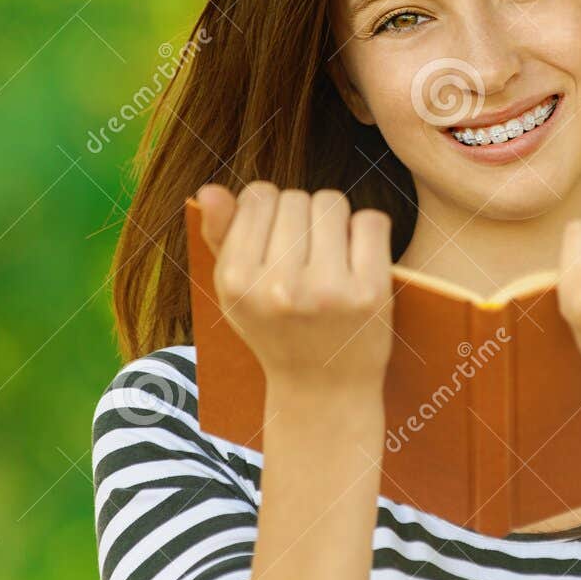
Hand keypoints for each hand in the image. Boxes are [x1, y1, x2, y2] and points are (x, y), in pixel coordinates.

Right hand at [197, 182, 394, 388]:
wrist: (324, 391)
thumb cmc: (277, 331)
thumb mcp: (237, 292)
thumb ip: (220, 237)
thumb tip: (209, 188)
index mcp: (237, 282)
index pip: (258, 196)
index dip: (270, 208)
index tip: (277, 237)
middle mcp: (279, 287)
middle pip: (296, 197)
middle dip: (302, 216)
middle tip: (305, 256)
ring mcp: (327, 291)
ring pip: (332, 203)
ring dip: (334, 221)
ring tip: (329, 257)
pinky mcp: (370, 293)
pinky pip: (371, 220)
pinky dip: (367, 232)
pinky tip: (358, 260)